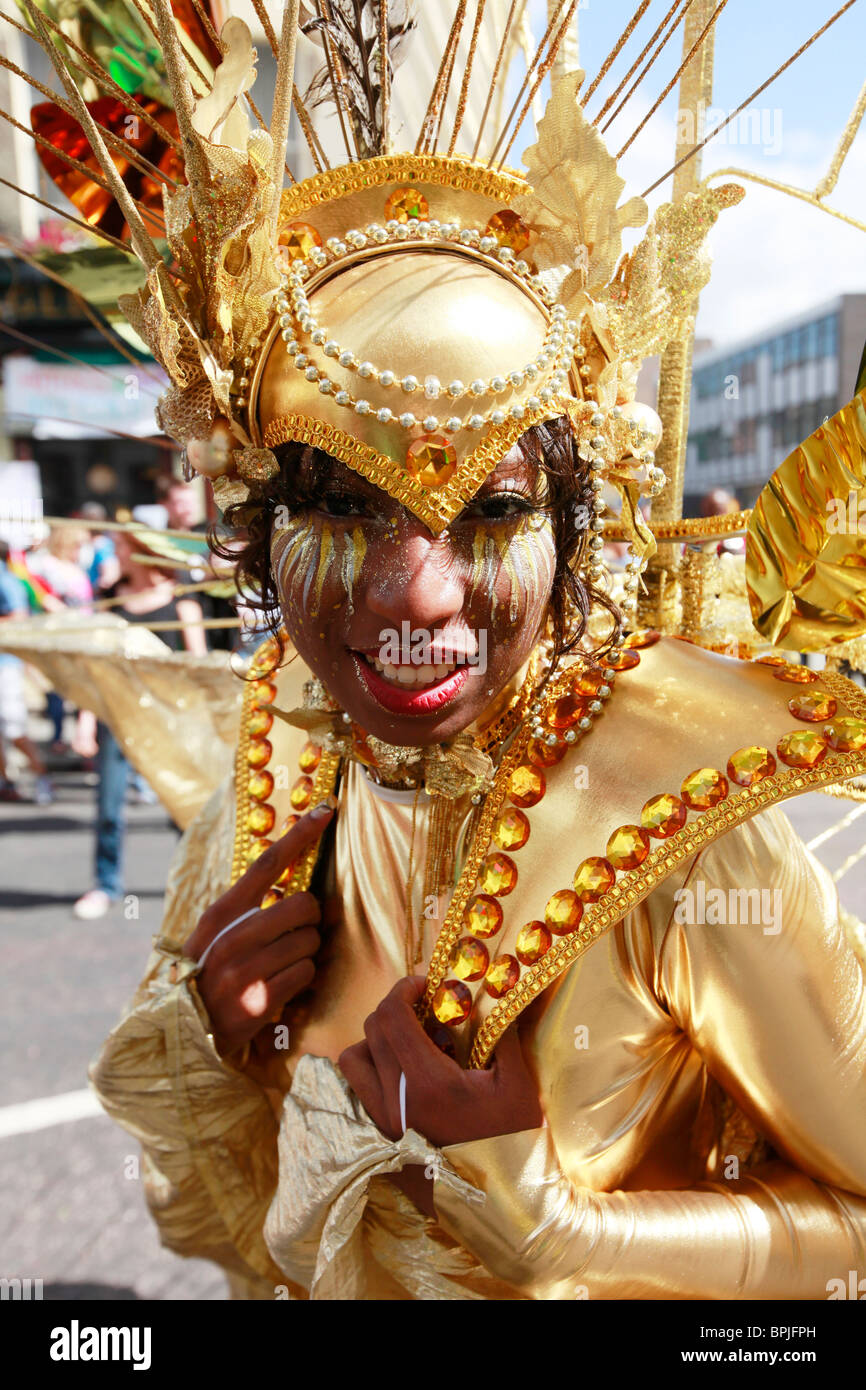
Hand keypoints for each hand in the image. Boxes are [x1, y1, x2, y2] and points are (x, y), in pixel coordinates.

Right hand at [184, 803, 333, 1056]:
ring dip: (305, 952)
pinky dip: (301, 978)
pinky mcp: (261, 1000)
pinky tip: (280, 986)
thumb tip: (291, 881)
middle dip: (308, 920)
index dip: (300, 835)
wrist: (187, 1030)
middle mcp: (231, 937)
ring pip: (309, 941)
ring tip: (281, 964)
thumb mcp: (214, 933)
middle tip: (295, 933)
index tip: (326, 810)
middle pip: (302, 905)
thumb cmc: (209, 973)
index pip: (267, 864)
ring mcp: (246, 970)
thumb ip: (246, 907)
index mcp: (220, 914)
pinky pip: (306, 973)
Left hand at [339, 977, 543, 1150]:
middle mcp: (396, 1099)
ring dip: (373, 1040)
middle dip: (393, 1007)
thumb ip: (505, 1034)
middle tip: (421, 1005)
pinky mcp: (383, 1135)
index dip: (403, 989)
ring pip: (352, 1061)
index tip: (424, 983)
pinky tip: (403, 1071)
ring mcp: (385, 1120)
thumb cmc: (513, 1140)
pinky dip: (372, 1069)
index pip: (391, 1017)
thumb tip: (501, 998)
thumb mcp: (519, 1083)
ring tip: (405, 1039)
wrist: (500, 1201)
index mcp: (427, 1081)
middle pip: (371, 1030)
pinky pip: (360, 1089)